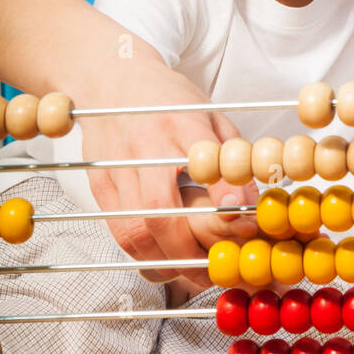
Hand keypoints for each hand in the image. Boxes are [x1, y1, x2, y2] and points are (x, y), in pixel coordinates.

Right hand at [79, 49, 257, 287]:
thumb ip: (232, 156)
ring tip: (197, 272)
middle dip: (193, 247)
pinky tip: (169, 261)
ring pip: (136, 232)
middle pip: (161, 210)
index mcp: (180, 121)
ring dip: (169, 261)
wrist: (113, 81)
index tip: (244, 219)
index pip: (202, 160)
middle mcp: (144, 148)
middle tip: (220, 266)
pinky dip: (147, 258)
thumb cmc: (170, 101)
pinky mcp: (100, 188)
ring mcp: (116, 170)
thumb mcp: (211, 115)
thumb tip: (254, 205)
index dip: (224, 195)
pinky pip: (120, 235)